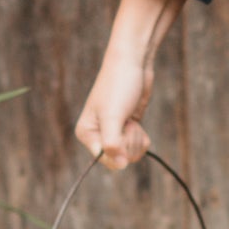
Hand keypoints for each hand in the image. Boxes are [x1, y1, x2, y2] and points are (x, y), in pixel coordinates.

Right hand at [75, 0, 184, 168]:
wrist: (134, 63)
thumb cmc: (119, 86)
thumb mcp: (113, 116)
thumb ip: (112, 143)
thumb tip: (120, 166)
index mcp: (87, 134)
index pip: (104, 159)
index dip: (119, 150)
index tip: (123, 129)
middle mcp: (97, 136)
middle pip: (119, 160)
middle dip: (129, 142)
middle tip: (127, 121)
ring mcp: (114, 133)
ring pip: (130, 155)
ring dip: (136, 138)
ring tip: (130, 118)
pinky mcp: (127, 129)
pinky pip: (137, 147)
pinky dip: (141, 137)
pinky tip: (136, 120)